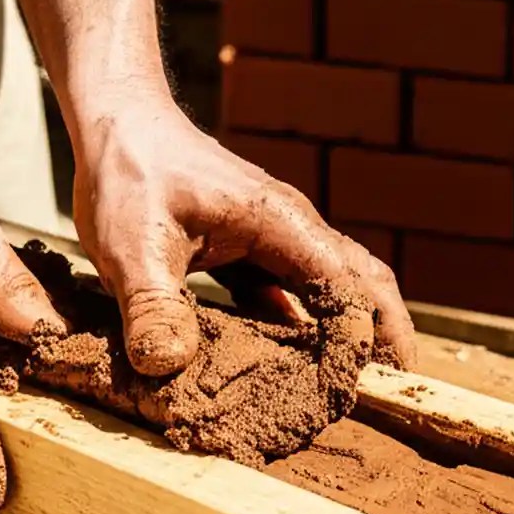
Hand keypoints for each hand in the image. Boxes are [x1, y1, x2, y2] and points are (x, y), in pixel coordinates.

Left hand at [72, 96, 415, 375]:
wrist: (118, 121)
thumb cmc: (129, 172)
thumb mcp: (132, 245)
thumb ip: (153, 306)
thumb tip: (167, 366)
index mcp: (281, 224)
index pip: (347, 285)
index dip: (360, 337)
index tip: (356, 387)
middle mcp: (292, 229)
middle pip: (364, 283)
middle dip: (385, 335)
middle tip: (395, 392)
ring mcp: (274, 239)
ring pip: (334, 287)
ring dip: (349, 333)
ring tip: (352, 391)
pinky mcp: (251, 250)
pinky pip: (294, 292)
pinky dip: (306, 328)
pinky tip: (296, 367)